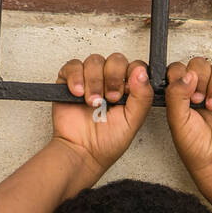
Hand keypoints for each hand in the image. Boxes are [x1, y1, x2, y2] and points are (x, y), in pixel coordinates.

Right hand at [51, 53, 153, 176]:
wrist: (82, 152)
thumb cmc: (107, 142)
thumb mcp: (132, 121)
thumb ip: (142, 97)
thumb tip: (141, 72)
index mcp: (127, 89)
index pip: (134, 66)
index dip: (130, 75)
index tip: (124, 94)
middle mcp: (109, 81)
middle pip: (115, 59)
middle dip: (113, 78)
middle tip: (109, 99)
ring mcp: (89, 80)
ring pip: (95, 60)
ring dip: (94, 81)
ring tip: (92, 103)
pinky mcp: (69, 81)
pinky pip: (73, 66)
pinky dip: (75, 77)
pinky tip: (78, 93)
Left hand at [164, 57, 211, 186]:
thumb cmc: (194, 145)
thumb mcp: (176, 121)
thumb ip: (176, 95)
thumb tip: (187, 74)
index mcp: (181, 92)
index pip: (180, 68)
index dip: (183, 76)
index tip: (187, 95)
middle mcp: (199, 87)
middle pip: (200, 64)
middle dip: (201, 80)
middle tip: (200, 101)